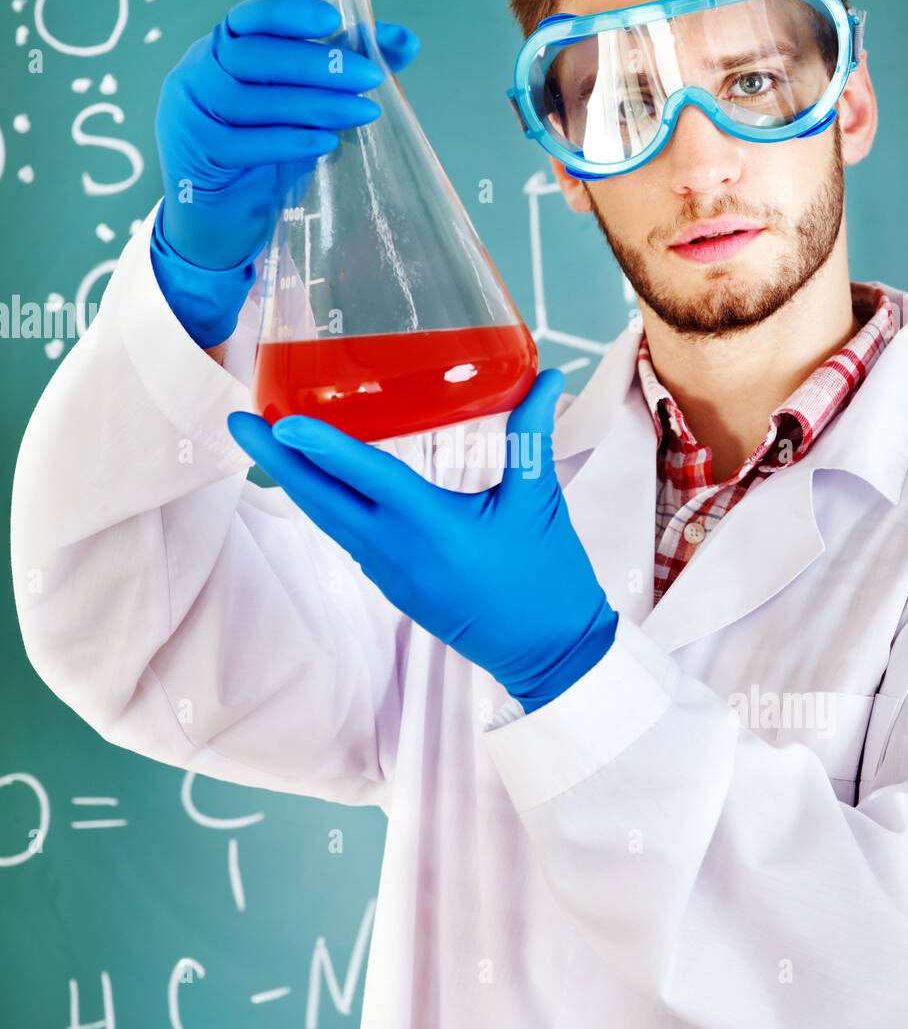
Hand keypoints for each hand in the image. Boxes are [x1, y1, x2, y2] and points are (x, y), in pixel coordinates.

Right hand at [151, 0, 419, 346]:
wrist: (219, 218)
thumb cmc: (262, 151)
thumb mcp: (300, 105)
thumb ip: (343, 68)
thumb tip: (405, 40)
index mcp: (222, 49)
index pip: (248, 17)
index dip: (288, 12)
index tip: (335, 19)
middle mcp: (198, 73)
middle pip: (253, 57)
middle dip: (316, 64)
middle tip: (370, 76)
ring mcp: (190, 115)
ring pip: (248, 100)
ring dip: (313, 104)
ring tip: (363, 111)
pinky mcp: (197, 158)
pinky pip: (241, 145)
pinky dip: (288, 141)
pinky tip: (325, 143)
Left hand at [226, 369, 618, 712]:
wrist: (549, 654)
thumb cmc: (548, 578)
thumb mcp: (540, 501)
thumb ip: (532, 434)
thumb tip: (548, 375)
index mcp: (432, 526)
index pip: (365, 477)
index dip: (320, 446)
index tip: (278, 421)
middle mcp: (398, 550)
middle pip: (320, 500)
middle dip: (274, 459)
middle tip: (237, 420)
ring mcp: (390, 573)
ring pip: (328, 520)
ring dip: (294, 480)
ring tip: (265, 442)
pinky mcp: (394, 586)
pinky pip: (346, 537)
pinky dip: (323, 504)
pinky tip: (317, 482)